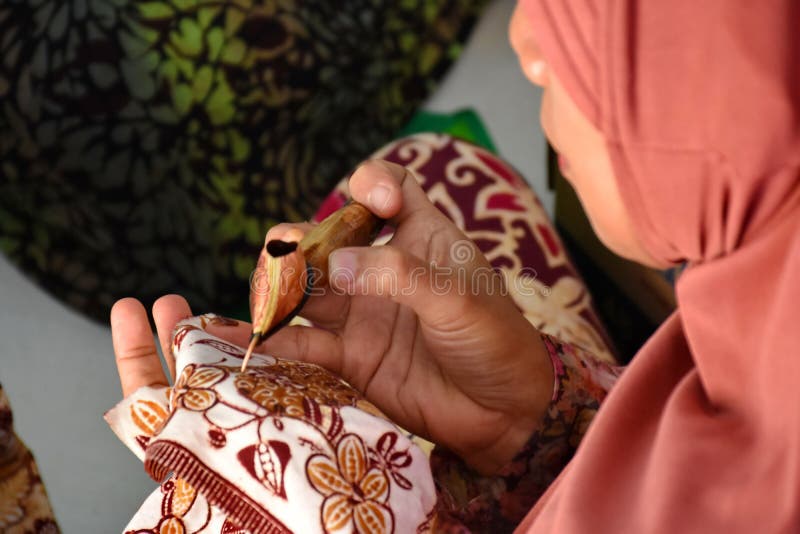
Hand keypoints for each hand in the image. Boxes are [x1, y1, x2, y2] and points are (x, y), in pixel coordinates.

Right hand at [110, 161, 553, 473]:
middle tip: (287, 251)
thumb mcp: (458, 298)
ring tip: (266, 289)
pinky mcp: (352, 357)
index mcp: (423, 240)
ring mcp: (365, 313)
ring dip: (281, 285)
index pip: (391, 191)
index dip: (372, 185)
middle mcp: (386, 270)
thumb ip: (399, 276)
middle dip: (303, 240)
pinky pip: (306, 342)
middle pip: (331, 240)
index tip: (366, 198)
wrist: (504, 414)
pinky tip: (250, 336)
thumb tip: (337, 263)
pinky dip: (277, 339)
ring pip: (309, 288)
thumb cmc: (496, 343)